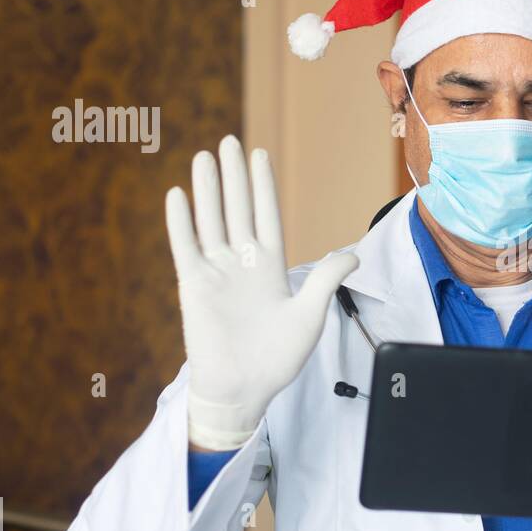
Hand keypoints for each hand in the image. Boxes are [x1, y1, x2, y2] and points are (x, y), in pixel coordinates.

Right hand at [165, 136, 358, 449]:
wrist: (244, 388)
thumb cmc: (278, 359)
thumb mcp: (311, 316)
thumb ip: (326, 281)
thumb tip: (352, 255)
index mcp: (271, 266)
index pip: (266, 215)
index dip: (262, 186)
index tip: (260, 156)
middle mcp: (243, 263)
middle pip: (237, 209)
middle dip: (234, 176)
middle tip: (230, 142)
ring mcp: (217, 272)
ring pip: (211, 220)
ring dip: (208, 189)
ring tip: (206, 156)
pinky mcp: (194, 286)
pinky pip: (185, 247)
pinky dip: (181, 222)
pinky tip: (179, 195)